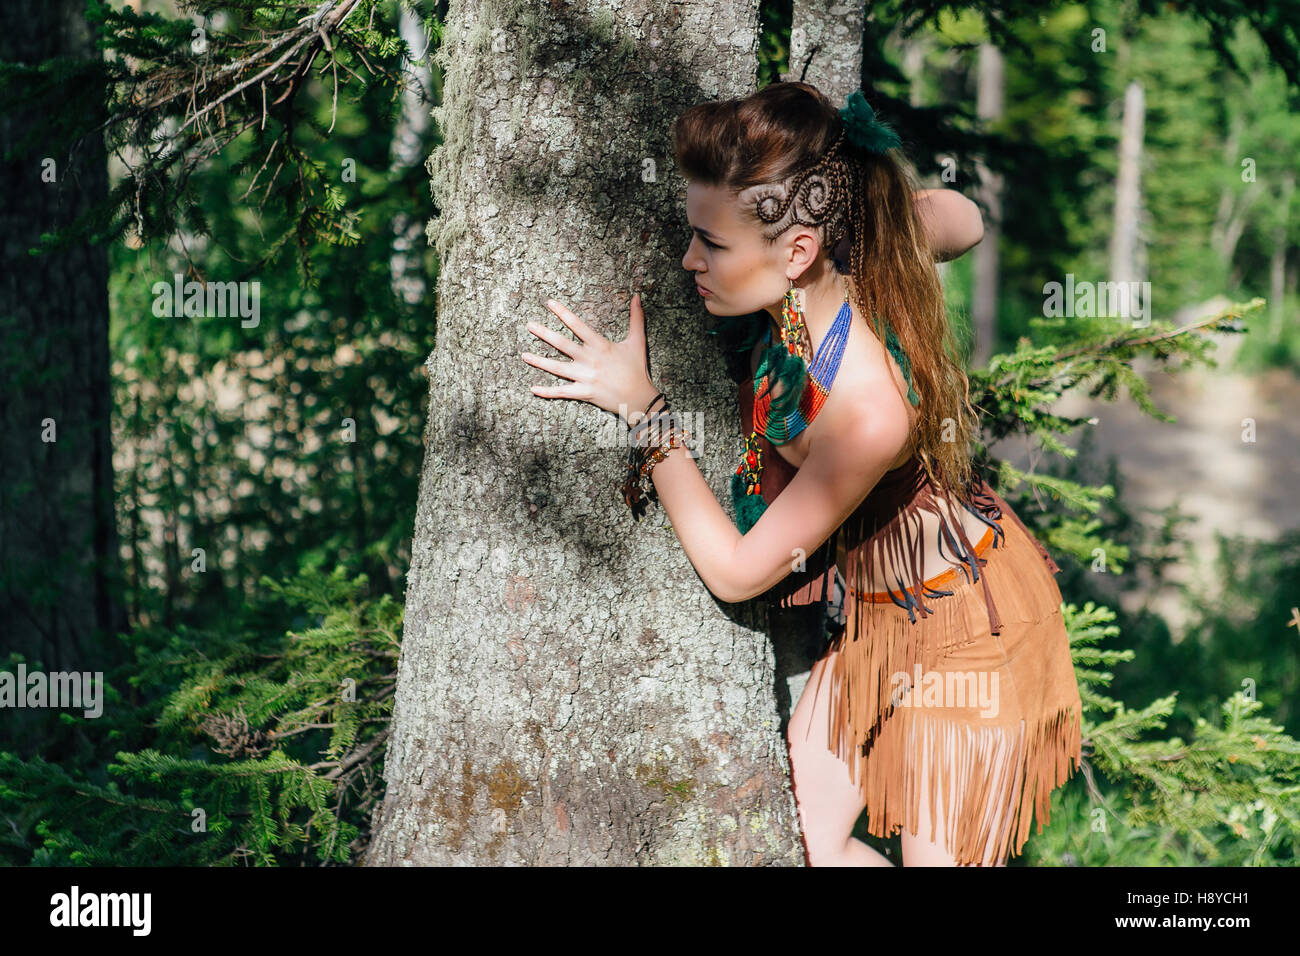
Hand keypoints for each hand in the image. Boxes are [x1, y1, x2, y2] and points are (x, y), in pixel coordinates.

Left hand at [522, 293, 659, 419]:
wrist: (639, 398)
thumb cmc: (637, 368)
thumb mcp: (637, 341)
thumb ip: (636, 318)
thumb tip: (636, 296)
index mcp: (600, 345)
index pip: (578, 325)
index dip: (563, 313)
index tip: (549, 303)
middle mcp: (589, 360)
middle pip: (562, 344)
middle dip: (544, 333)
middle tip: (529, 325)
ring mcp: (585, 377)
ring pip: (557, 368)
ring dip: (539, 361)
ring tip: (524, 355)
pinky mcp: (584, 393)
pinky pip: (562, 392)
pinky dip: (547, 391)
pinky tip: (533, 388)